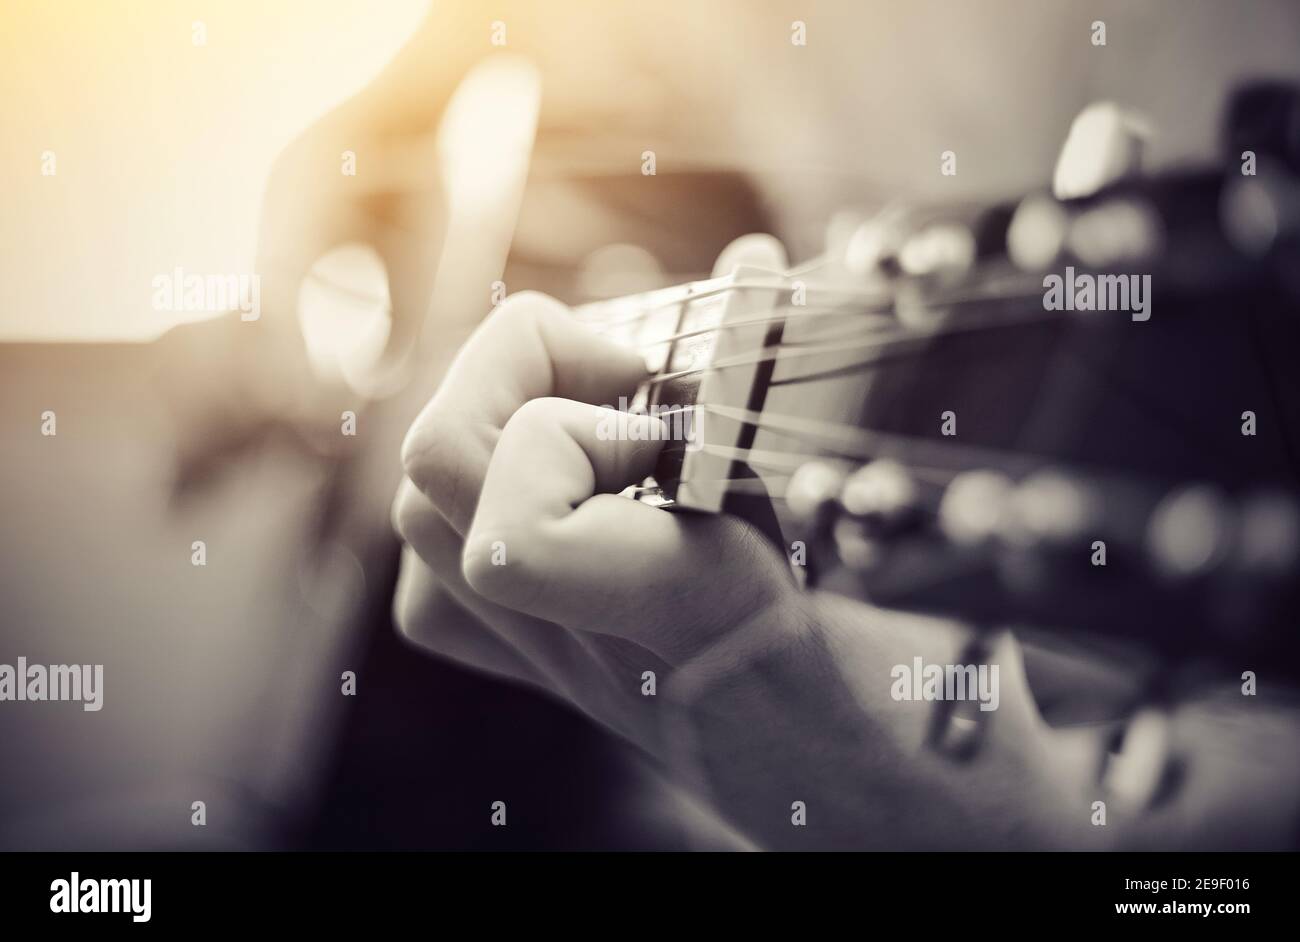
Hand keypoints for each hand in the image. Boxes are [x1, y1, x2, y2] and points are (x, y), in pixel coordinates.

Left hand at [392, 283, 1299, 850]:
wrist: (930, 832)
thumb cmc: (945, 719)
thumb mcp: (929, 574)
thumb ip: (860, 449)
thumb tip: (762, 281)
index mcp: (686, 617)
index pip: (509, 529)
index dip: (562, 427)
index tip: (666, 394)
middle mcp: (598, 646)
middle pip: (434, 473)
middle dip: (517, 370)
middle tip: (629, 366)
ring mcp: (572, 661)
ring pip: (427, 516)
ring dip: (501, 416)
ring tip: (606, 403)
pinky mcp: (577, 668)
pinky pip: (456, 587)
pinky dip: (490, 501)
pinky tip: (574, 482)